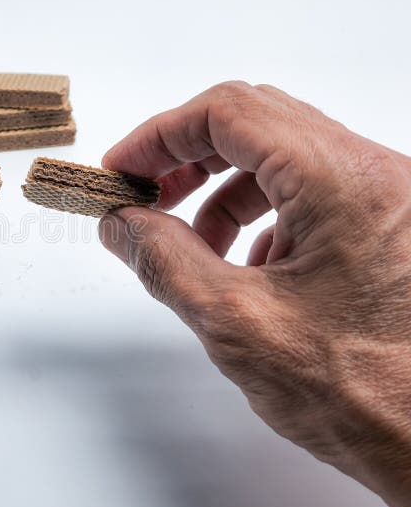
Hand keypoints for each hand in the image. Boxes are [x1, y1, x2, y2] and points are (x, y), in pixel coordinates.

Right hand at [99, 81, 410, 506]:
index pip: (229, 112)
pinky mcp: (389, 227)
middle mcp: (374, 174)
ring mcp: (387, 199)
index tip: (121, 171)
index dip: (160, 134)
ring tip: (194, 246)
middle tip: (146, 197)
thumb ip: (164, 260)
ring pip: (283, 160)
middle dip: (188, 157)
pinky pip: (312, 194)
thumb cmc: (366, 394)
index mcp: (341, 180)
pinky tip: (248, 268)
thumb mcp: (236, 321)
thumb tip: (121, 223)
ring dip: (224, 191)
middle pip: (257, 125)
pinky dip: (264, 216)